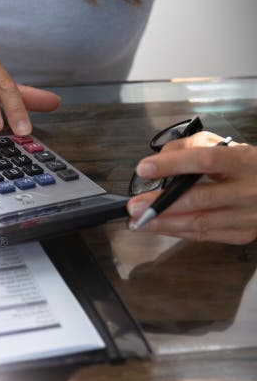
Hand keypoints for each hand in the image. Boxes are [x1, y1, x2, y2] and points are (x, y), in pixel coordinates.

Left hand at [127, 131, 256, 244]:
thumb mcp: (224, 145)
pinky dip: (177, 232)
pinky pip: (204, 235)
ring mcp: (247, 216)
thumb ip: (190, 146)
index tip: (144, 168)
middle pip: (201, 198)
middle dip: (162, 204)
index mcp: (244, 161)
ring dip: (164, 224)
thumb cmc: (245, 166)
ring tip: (137, 222)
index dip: (173, 164)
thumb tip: (160, 158)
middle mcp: (248, 190)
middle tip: (134, 206)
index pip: (206, 160)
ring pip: (200, 222)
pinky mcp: (242, 233)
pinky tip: (158, 228)